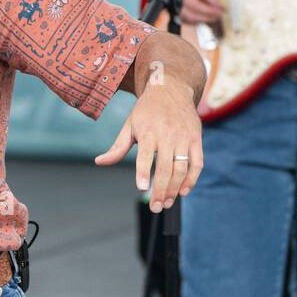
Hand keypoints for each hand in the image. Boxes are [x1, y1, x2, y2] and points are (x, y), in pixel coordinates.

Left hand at [94, 76, 202, 211]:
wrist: (171, 89)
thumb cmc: (146, 111)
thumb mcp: (129, 125)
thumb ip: (118, 147)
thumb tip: (99, 162)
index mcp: (148, 131)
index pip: (146, 155)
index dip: (144, 171)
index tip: (142, 188)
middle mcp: (168, 134)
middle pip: (166, 167)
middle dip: (161, 189)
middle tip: (155, 207)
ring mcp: (184, 137)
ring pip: (182, 168)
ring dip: (175, 188)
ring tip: (166, 203)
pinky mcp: (196, 139)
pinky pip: (197, 163)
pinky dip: (192, 179)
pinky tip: (184, 191)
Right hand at [174, 0, 223, 24]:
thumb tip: (217, 5)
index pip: (200, 7)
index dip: (212, 10)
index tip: (222, 10)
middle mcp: (175, 4)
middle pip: (193, 16)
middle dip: (208, 17)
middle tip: (219, 15)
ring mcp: (172, 8)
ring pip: (188, 19)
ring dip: (201, 20)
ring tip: (212, 17)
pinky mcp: (171, 11)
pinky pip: (183, 19)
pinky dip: (194, 20)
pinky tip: (201, 17)